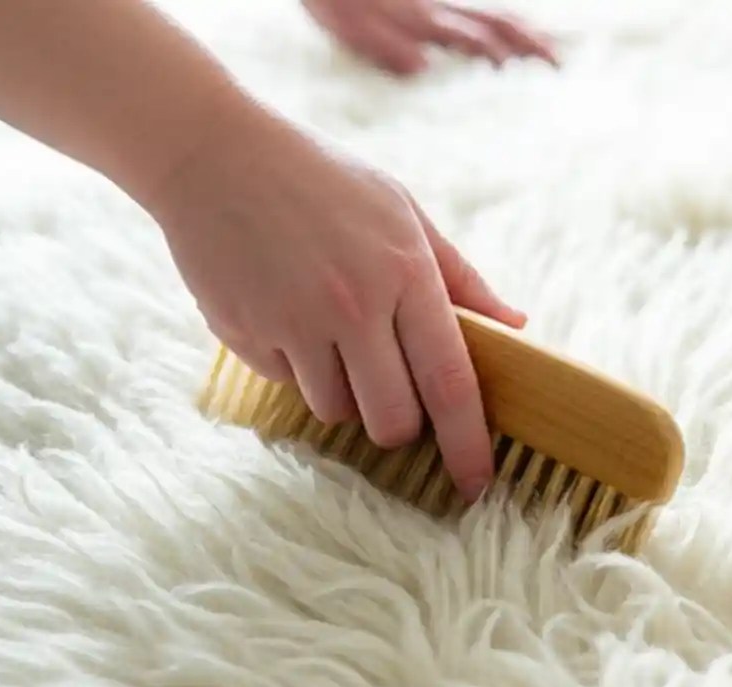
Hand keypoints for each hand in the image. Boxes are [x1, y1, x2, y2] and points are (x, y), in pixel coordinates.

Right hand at [149, 100, 525, 502]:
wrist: (216, 157)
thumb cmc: (323, 181)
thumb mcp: (402, 212)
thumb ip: (459, 277)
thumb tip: (515, 326)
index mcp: (404, 273)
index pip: (448, 381)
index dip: (468, 442)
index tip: (479, 483)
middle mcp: (353, 305)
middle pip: (393, 420)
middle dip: (401, 426)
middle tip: (394, 395)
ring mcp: (295, 323)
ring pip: (336, 411)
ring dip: (344, 393)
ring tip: (331, 334)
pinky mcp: (248, 335)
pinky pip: (288, 386)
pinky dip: (297, 368)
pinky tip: (287, 313)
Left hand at [303, 0, 558, 75]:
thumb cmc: (336, 0)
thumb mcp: (355, 30)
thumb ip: (389, 46)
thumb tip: (423, 68)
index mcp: (424, 21)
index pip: (476, 39)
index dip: (506, 57)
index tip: (535, 79)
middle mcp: (438, 9)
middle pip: (495, 22)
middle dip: (530, 41)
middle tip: (560, 62)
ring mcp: (436, 3)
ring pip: (490, 12)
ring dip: (522, 30)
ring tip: (548, 47)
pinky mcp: (428, 4)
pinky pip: (475, 9)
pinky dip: (499, 20)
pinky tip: (506, 32)